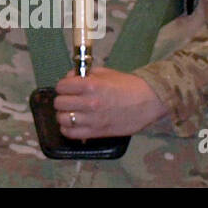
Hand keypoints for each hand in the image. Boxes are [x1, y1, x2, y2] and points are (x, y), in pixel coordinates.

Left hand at [53, 66, 168, 137]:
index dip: (63, 86)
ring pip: (62, 119)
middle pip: (59, 103)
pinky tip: (73, 124)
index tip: (68, 87)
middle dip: (62, 100)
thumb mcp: (104, 73)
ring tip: (71, 112)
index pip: (61, 86)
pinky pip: (71, 134)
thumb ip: (84, 75)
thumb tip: (68, 79)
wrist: (148, 101)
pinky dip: (67, 130)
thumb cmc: (127, 85)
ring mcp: (92, 119)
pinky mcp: (97, 133)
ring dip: (64, 115)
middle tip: (70, 100)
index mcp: (90, 85)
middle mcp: (89, 103)